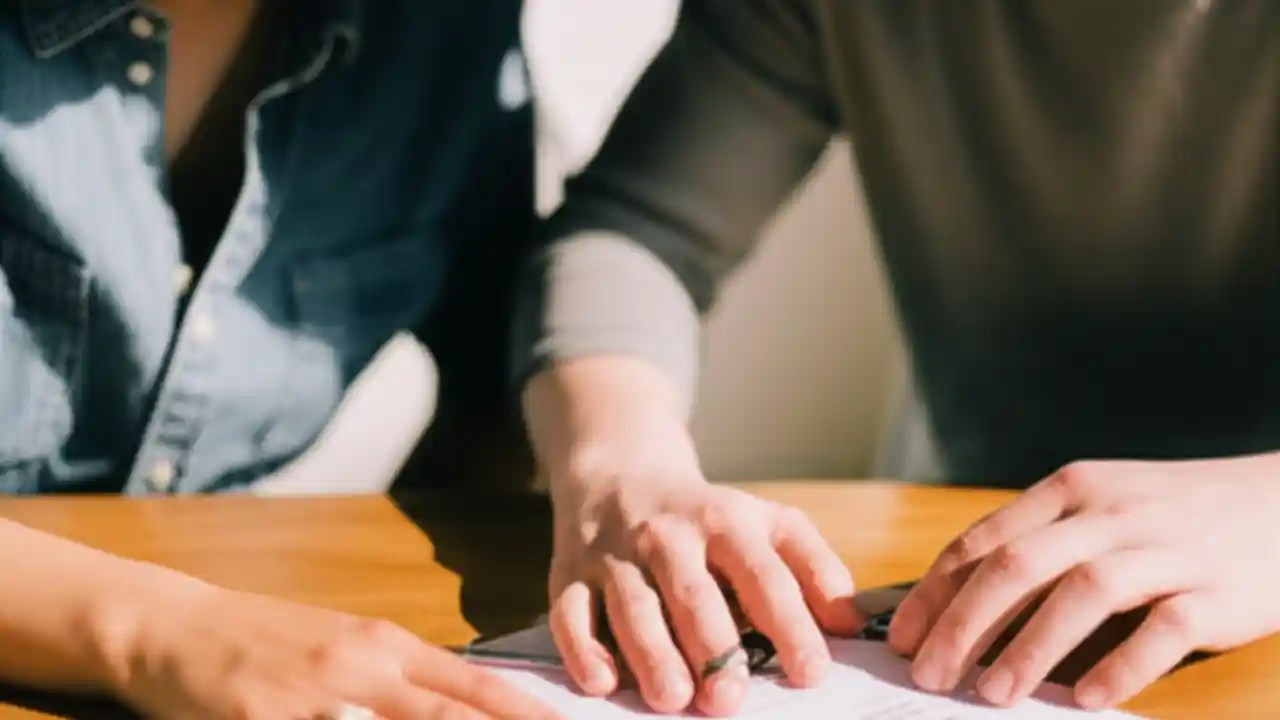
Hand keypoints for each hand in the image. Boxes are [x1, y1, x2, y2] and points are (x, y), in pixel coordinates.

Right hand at [103, 581, 559, 719]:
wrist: (175, 625)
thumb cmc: (268, 640)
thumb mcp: (347, 647)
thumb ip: (405, 678)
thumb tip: (466, 703)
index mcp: (387, 646)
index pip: (472, 686)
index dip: (524, 713)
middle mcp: (363, 667)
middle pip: (451, 713)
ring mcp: (316, 697)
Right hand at [549, 472, 861, 716]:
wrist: (619, 473)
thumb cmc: (706, 518)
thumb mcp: (766, 523)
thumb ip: (811, 567)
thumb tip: (849, 623)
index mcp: (726, 521)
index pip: (763, 575)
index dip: (789, 624)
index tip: (811, 672)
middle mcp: (668, 536)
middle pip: (691, 592)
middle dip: (711, 646)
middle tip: (729, 698)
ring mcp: (615, 555)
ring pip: (631, 605)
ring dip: (650, 651)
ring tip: (672, 698)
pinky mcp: (568, 574)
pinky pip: (569, 613)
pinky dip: (581, 648)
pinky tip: (601, 682)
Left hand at [888, 453, 1279, 709]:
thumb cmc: (1172, 514)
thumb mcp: (1100, 508)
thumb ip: (1040, 543)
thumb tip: (961, 606)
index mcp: (1072, 490)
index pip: (986, 541)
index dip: (938, 593)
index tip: (904, 638)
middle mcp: (1111, 513)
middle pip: (1019, 565)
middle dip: (963, 624)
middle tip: (930, 674)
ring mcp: (1166, 549)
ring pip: (1083, 592)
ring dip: (1030, 647)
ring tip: (992, 693)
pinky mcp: (1217, 591)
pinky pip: (1163, 629)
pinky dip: (1122, 665)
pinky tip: (1088, 699)